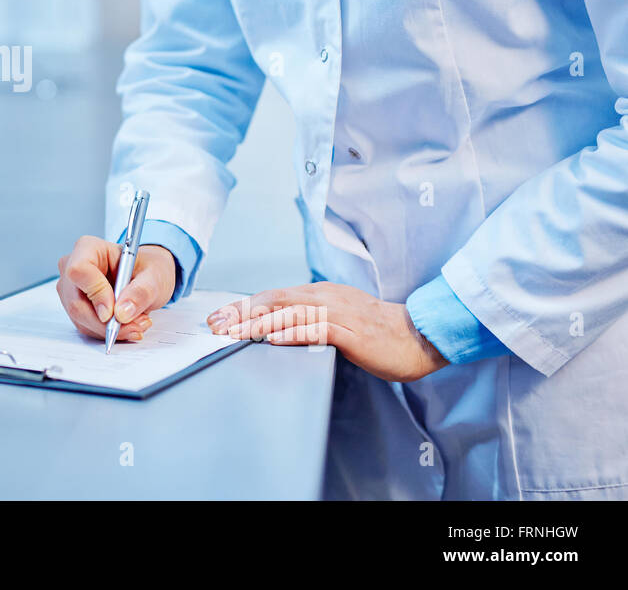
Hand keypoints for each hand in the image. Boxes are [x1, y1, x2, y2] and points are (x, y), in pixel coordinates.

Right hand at [56, 236, 176, 343]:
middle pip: (77, 302)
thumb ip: (141, 292)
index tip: (115, 312)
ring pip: (81, 319)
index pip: (79, 271)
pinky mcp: (76, 307)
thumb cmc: (147, 269)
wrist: (146, 277)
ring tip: (137, 322)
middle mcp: (72, 267)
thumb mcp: (154, 276)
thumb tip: (122, 313)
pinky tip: (127, 325)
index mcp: (88, 248)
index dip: (96, 294)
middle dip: (107, 322)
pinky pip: (86, 326)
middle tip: (136, 324)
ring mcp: (71, 289)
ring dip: (111, 328)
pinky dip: (108, 331)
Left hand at [206, 282, 448, 381]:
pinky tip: (274, 338)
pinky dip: (293, 332)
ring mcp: (337, 313)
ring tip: (234, 333)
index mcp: (319, 293)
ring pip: (290, 313)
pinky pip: (317, 329)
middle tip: (216, 325)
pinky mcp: (351, 331)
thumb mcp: (336, 318)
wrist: (417, 335)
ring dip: (259, 323)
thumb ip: (309, 318)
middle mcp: (324, 297)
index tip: (220, 318)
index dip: (243, 306)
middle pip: (273, 300)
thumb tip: (278, 327)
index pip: (272, 296)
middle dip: (241, 313)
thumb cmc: (377, 331)